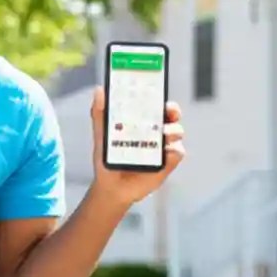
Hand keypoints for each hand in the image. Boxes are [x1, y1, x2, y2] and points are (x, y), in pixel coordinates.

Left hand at [89, 85, 184, 207]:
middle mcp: (156, 131)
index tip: (157, 89)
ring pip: (177, 131)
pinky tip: (165, 153)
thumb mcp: (101, 135)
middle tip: (167, 110)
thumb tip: (98, 90)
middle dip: (173, 109)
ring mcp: (164, 146)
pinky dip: (173, 151)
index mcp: (142, 121)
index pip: (155, 103)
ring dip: (173, 130)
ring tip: (163, 133)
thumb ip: (100, 114)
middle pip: (172, 115)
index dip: (159, 95)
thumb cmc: (107, 159)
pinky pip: (177, 152)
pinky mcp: (168, 162)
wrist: (111, 187)